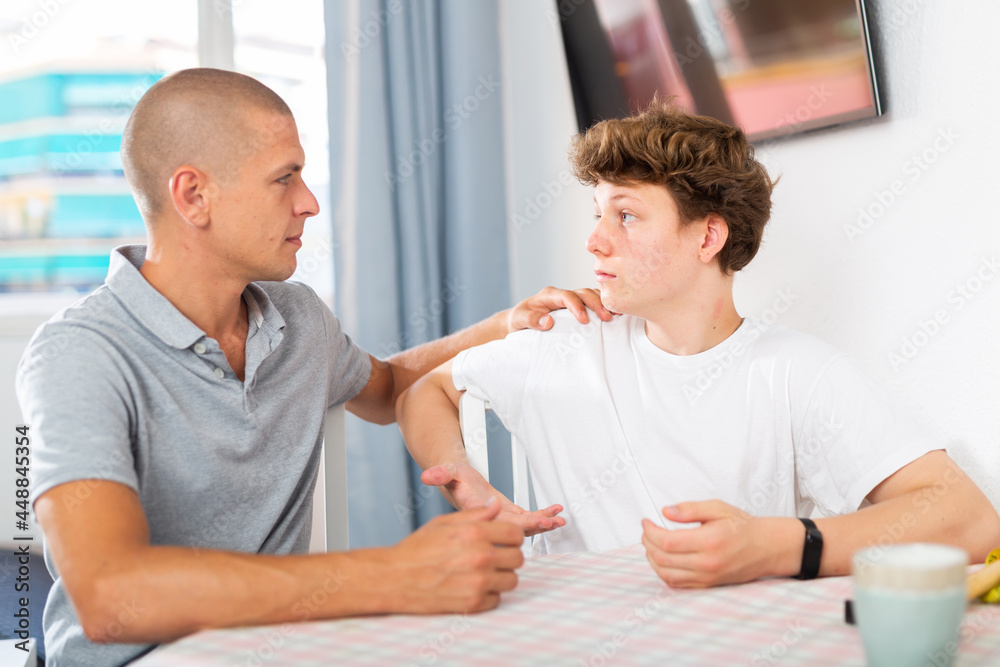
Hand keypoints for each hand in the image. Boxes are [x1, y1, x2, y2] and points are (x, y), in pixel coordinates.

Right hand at [385, 501, 524, 612]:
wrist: (395, 578)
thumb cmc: (416, 550)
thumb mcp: (444, 522)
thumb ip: (475, 513)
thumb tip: (495, 505)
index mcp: (475, 533)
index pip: (516, 534)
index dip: (511, 537)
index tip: (504, 541)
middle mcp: (480, 556)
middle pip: (518, 558)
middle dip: (508, 556)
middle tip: (494, 557)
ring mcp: (478, 582)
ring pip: (512, 580)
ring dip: (501, 577)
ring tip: (483, 573)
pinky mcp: (473, 603)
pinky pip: (497, 599)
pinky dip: (488, 595)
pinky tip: (473, 586)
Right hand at [422, 462, 564, 535]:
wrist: (456, 483)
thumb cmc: (453, 480)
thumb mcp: (447, 473)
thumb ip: (440, 474)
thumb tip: (428, 476)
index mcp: (478, 514)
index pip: (500, 522)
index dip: (520, 524)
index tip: (538, 520)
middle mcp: (491, 522)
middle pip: (516, 528)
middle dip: (536, 525)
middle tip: (552, 521)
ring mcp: (501, 520)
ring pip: (524, 527)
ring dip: (542, 523)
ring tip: (559, 519)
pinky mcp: (509, 516)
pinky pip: (528, 519)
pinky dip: (542, 516)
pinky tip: (555, 511)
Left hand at [507, 286, 613, 332]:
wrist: (519, 322)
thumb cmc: (518, 320)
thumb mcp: (518, 320)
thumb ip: (530, 320)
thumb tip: (548, 322)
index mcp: (549, 295)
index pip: (566, 295)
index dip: (576, 306)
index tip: (584, 320)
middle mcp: (561, 295)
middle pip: (583, 293)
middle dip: (596, 303)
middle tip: (607, 317)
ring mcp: (570, 300)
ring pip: (591, 295)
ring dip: (603, 303)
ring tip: (617, 314)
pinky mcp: (576, 307)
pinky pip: (592, 303)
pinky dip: (603, 306)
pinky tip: (614, 315)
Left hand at [641, 501, 797, 587]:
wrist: (765, 548)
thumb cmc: (742, 526)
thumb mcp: (718, 508)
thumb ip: (690, 509)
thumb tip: (666, 512)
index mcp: (709, 541)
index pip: (667, 541)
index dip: (650, 531)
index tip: (646, 521)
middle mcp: (707, 563)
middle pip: (662, 558)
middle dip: (648, 543)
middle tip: (646, 530)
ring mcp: (706, 577)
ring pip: (666, 573)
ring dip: (652, 558)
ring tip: (650, 543)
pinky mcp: (707, 585)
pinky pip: (677, 583)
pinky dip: (663, 572)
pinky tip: (661, 558)